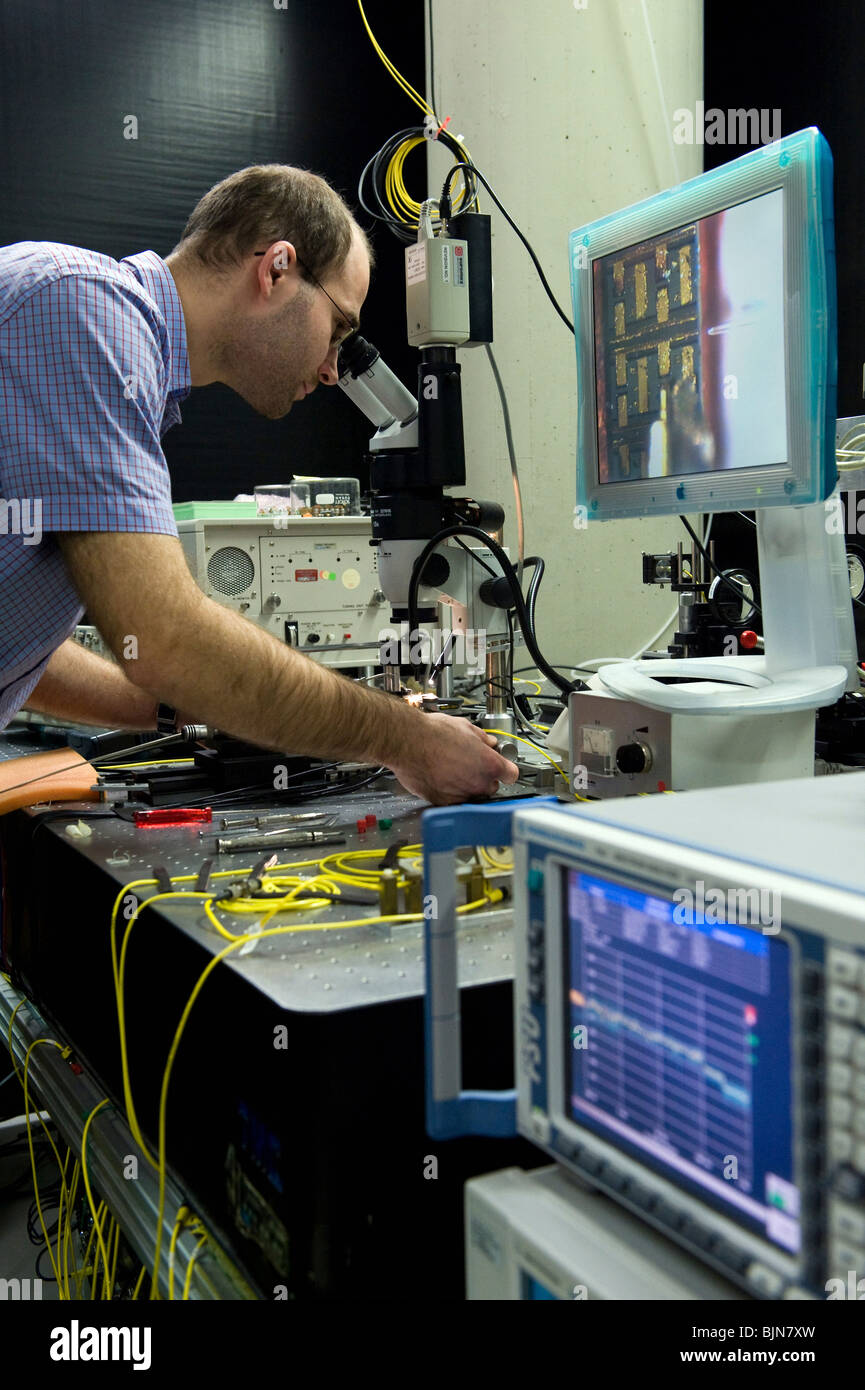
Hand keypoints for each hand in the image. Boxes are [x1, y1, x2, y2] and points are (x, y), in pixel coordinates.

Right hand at [385, 713, 519, 804]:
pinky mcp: (443, 802)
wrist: (408, 742)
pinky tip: (441, 776)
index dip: (505, 768)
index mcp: (490, 765)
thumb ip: (483, 738)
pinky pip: (454, 799)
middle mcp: (478, 784)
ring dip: (467, 784)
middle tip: (470, 763)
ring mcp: (462, 795)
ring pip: (472, 794)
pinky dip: (451, 791)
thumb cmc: (434, 733)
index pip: (511, 774)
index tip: (500, 765)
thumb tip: (488, 742)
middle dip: (484, 776)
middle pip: (492, 786)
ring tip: (452, 768)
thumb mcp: (466, 727)